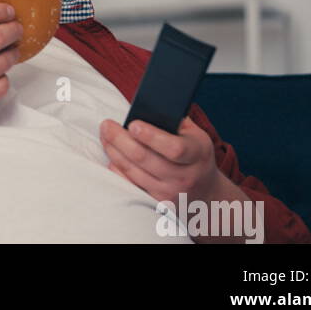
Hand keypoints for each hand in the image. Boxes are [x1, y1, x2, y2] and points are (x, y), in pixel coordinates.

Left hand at [98, 116, 222, 204]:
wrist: (205, 192)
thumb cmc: (195, 156)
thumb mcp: (196, 136)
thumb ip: (176, 121)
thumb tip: (147, 107)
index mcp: (197, 155)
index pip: (174, 148)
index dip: (151, 136)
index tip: (133, 124)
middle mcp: (184, 176)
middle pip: (144, 158)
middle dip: (120, 139)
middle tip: (106, 125)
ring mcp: (169, 192)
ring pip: (132, 171)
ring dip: (113, 151)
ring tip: (105, 135)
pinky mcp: (156, 202)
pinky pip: (129, 184)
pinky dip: (116, 167)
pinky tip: (112, 154)